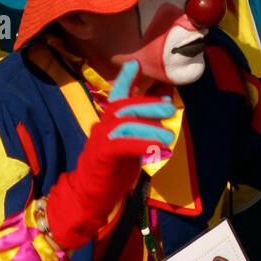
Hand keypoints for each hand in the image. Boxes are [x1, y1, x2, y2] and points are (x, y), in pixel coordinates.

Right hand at [45, 60, 175, 250]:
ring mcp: (100, 140)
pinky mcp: (101, 156)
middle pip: (125, 106)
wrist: (89, 197)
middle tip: (170, 108)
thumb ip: (145, 125)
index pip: (118, 94)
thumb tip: (166, 102)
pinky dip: (142, 145)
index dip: (126, 78)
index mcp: (110, 121)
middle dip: (149, 104)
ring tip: (169, 137)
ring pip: (125, 124)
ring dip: (149, 128)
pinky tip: (159, 151)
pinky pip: (122, 144)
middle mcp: (103, 126)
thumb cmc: (113, 170)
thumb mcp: (132, 143)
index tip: (136, 63)